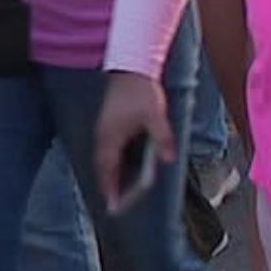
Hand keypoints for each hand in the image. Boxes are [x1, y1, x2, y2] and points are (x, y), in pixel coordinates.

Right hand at [95, 71, 176, 209]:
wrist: (130, 65)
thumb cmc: (141, 91)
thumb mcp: (155, 116)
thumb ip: (162, 139)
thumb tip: (168, 160)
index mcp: (112, 136)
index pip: (107, 169)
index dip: (110, 188)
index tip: (113, 205)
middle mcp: (103, 134)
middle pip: (102, 166)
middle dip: (107, 183)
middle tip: (114, 201)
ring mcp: (103, 127)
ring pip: (102, 156)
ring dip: (108, 172)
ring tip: (116, 186)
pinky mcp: (107, 121)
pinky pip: (105, 147)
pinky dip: (110, 159)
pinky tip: (119, 162)